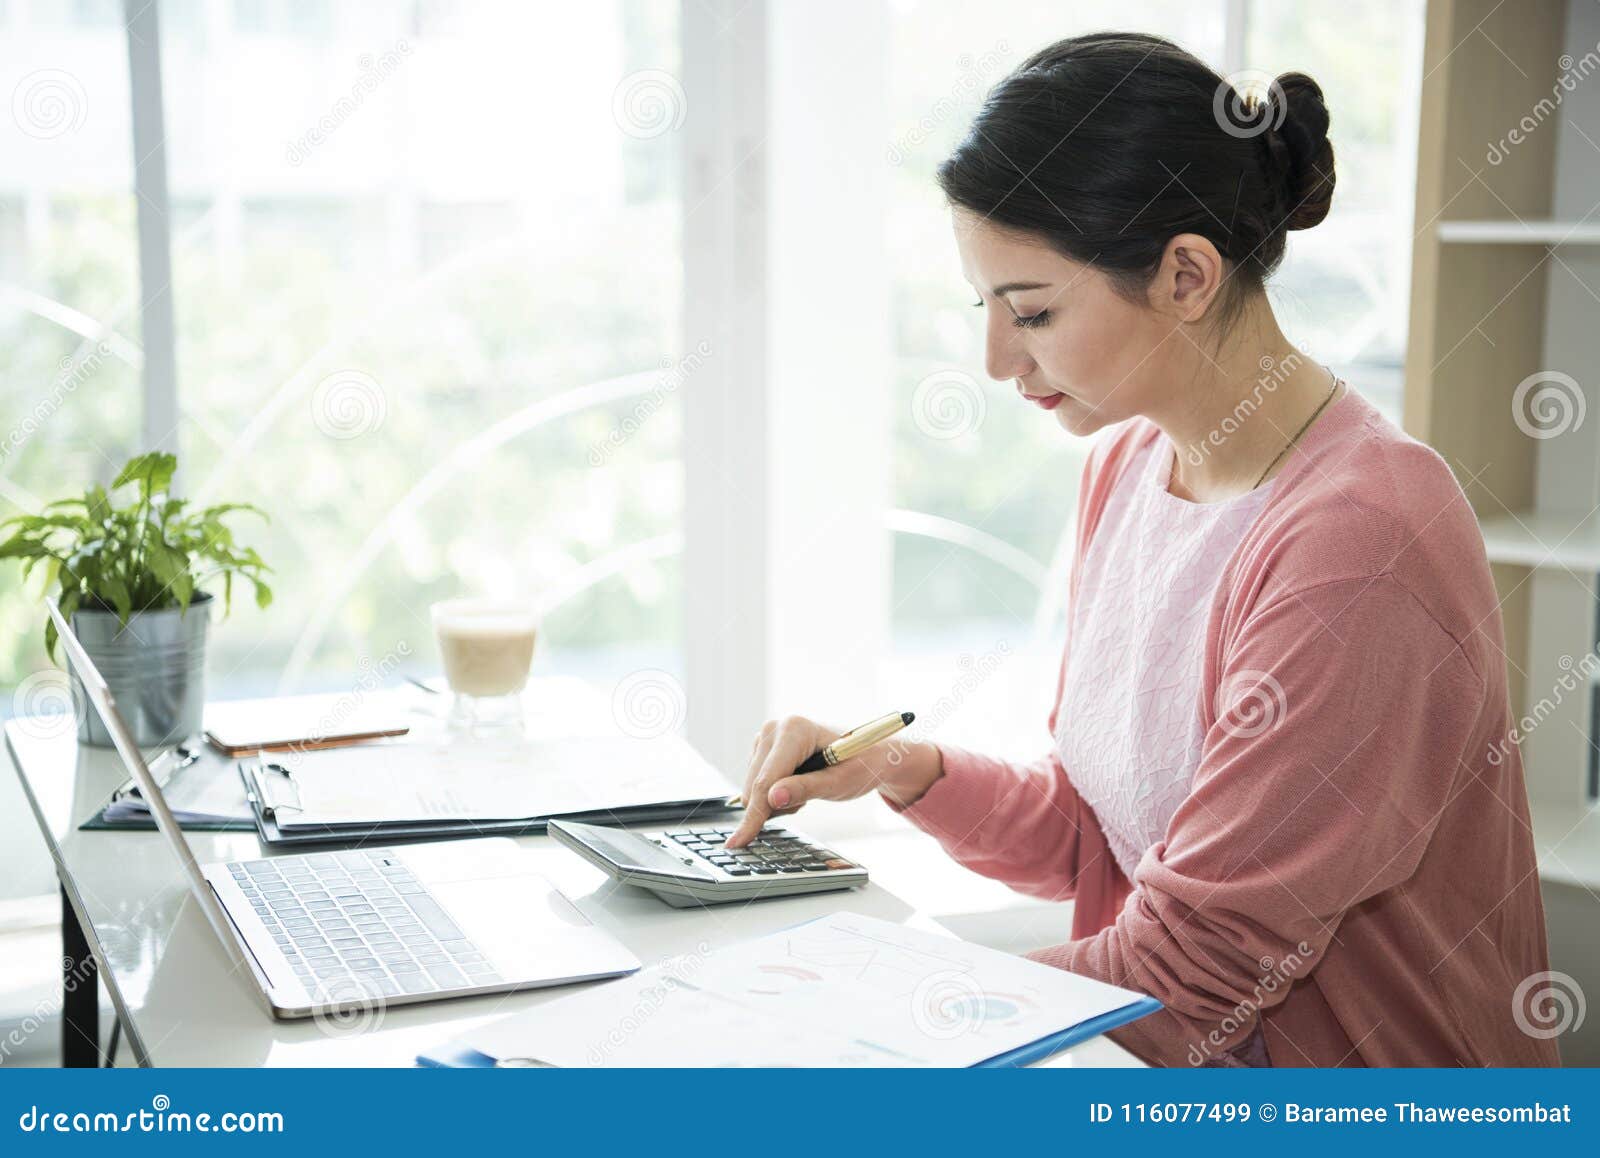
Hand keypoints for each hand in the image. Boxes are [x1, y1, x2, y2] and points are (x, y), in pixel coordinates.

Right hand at [725, 714, 942, 847]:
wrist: (867, 753)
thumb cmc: (859, 764)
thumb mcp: (838, 782)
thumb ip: (805, 789)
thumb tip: (773, 798)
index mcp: (794, 730)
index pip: (765, 781)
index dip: (753, 815)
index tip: (739, 841)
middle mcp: (774, 729)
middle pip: (754, 786)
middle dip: (776, 805)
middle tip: (808, 800)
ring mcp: (766, 737)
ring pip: (752, 787)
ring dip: (776, 800)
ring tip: (807, 789)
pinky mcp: (762, 748)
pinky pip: (756, 784)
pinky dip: (775, 794)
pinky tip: (796, 784)